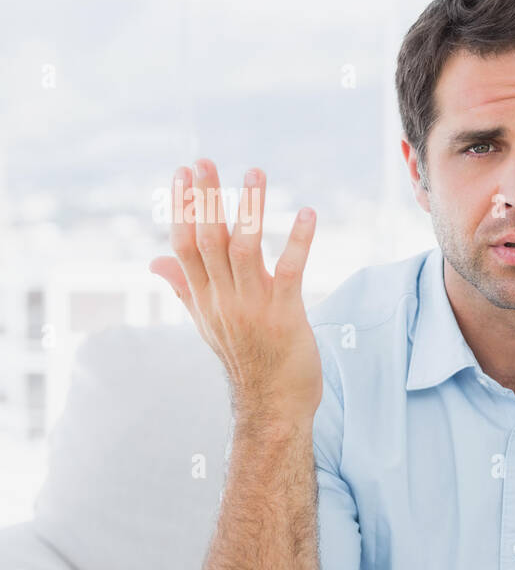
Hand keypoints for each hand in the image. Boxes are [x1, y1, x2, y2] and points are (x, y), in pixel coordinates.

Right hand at [149, 159, 322, 424]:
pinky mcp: (285, 316)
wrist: (275, 408)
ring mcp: (253, 308)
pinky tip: (307, 213)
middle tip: (205, 161)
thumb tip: (153, 262)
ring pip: (244, 249)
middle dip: (206, 198)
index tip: (182, 173)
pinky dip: (298, 240)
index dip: (182, 208)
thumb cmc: (248, 362)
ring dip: (249, 209)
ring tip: (255, 173)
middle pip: (208, 240)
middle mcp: (223, 301)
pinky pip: (290, 272)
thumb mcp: (208, 324)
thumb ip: (184, 288)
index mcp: (204, 299)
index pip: (184, 245)